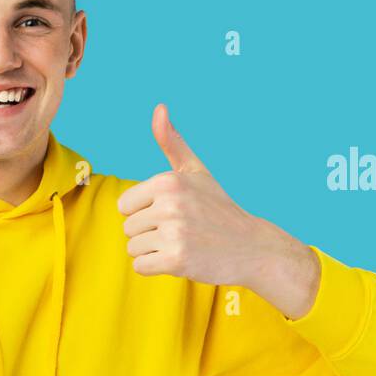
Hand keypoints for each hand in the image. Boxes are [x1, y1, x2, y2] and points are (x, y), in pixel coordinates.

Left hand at [118, 103, 271, 284]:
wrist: (251, 246)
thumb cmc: (218, 208)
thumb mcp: (196, 172)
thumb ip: (172, 143)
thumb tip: (159, 107)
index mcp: (168, 181)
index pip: (124, 205)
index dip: (144, 212)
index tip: (173, 213)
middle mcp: (169, 204)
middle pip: (128, 228)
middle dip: (150, 234)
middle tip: (182, 231)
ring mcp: (173, 232)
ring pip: (133, 249)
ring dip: (153, 252)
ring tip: (183, 244)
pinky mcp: (176, 259)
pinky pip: (140, 267)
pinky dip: (156, 268)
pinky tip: (180, 259)